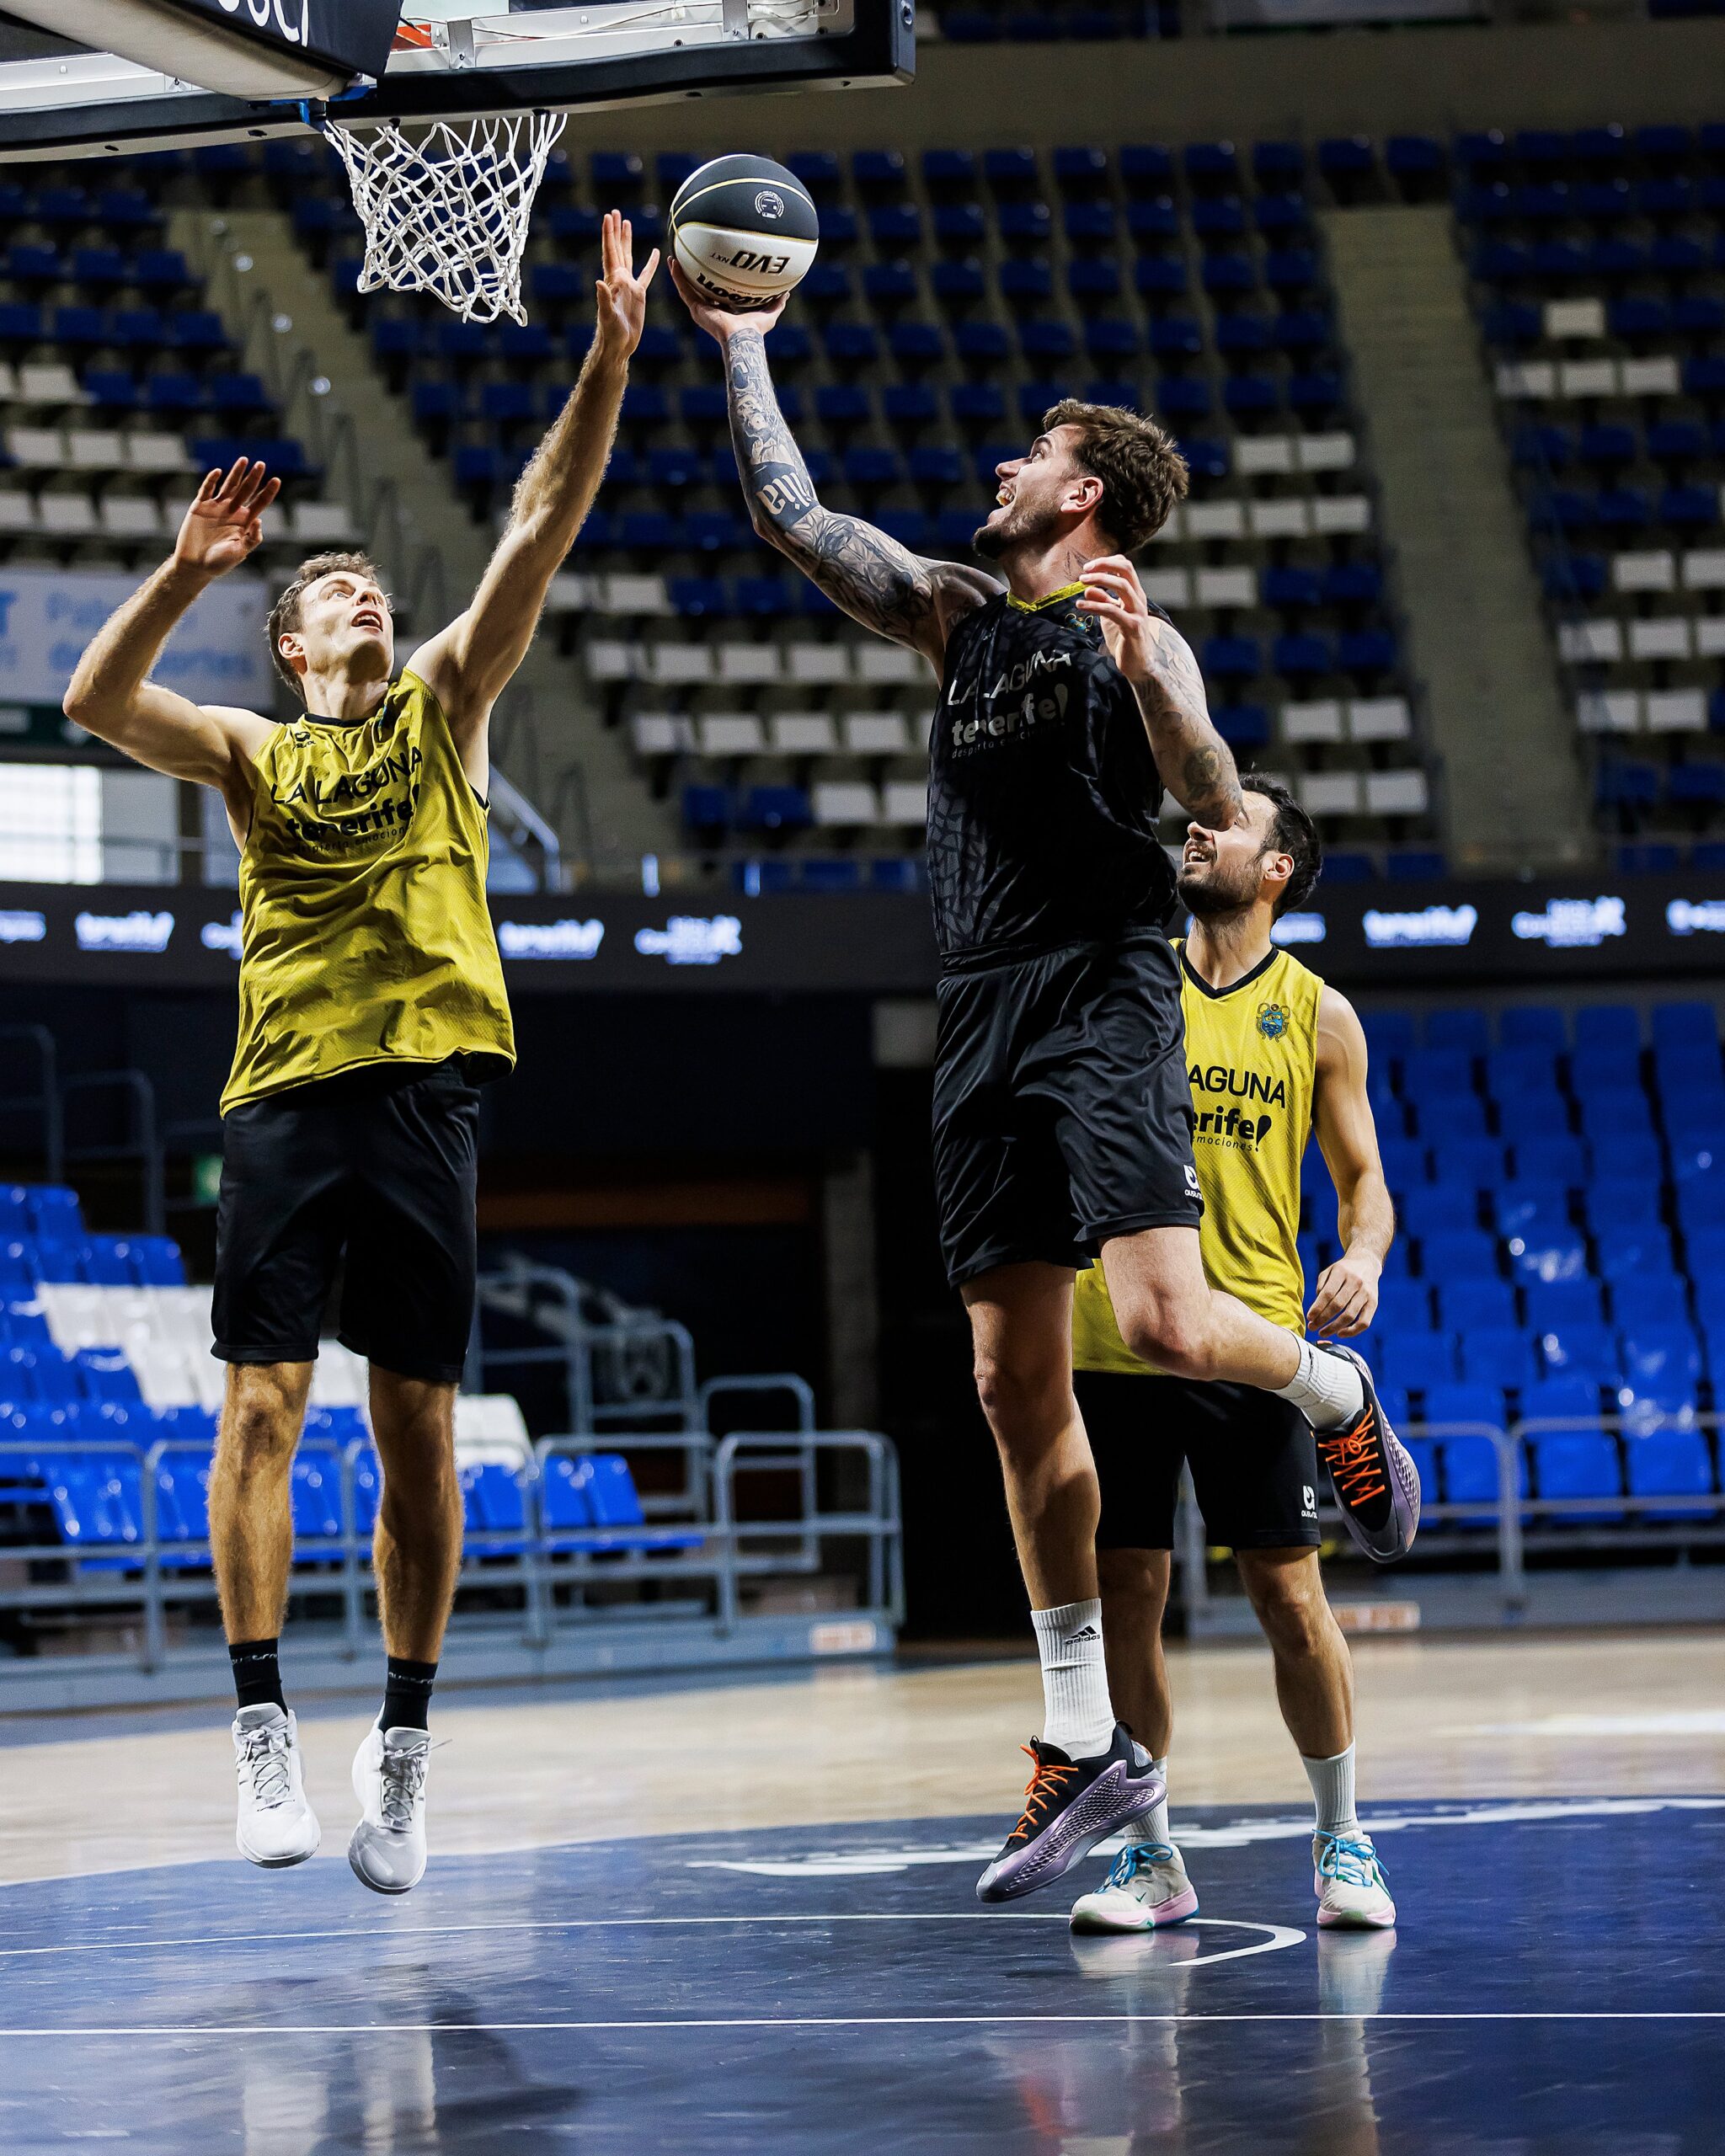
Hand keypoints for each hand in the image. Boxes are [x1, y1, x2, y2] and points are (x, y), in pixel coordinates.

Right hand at [173, 458, 278, 578]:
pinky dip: (211, 481)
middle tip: (261, 464)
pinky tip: (218, 472)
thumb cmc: (219, 563)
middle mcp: (232, 511)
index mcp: (244, 522)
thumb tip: (259, 521)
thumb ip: (251, 539)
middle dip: (254, 477)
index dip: (268, 491)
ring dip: (236, 473)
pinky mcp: (200, 507)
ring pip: (228, 486)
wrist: (195, 565)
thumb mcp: (239, 552)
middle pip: (246, 490)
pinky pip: (206, 490)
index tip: (277, 480)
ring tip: (244, 460)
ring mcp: (216, 507)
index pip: (260, 503)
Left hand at [593, 208, 659, 361]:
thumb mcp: (607, 316)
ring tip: (626, 223)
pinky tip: (655, 253)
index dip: (609, 234)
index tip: (608, 217)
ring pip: (628, 257)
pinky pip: (646, 274)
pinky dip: (651, 263)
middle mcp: (620, 279)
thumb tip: (598, 283)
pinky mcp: (639, 295)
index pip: (610, 252)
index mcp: (613, 281)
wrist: (619, 345)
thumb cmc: (611, 333)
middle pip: (618, 249)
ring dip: (627, 240)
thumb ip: (603, 299)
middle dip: (616, 231)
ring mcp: (629, 286)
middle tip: (615, 212)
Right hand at [670, 258, 785, 343]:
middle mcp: (710, 311)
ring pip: (687, 288)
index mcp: (723, 311)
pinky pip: (684, 290)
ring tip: (674, 258)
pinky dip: (678, 277)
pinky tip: (673, 264)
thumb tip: (786, 292)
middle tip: (686, 260)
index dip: (710, 282)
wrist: (743, 338)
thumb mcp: (769, 314)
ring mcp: (701, 310)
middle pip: (697, 289)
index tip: (708, 269)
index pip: (714, 294)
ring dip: (679, 274)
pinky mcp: (696, 310)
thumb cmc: (755, 332)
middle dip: (691, 276)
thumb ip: (777, 303)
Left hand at [1075, 554, 1164, 683]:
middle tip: (1084, 571)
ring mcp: (1137, 612)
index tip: (1088, 567)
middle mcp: (1138, 599)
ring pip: (1122, 586)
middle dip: (1103, 565)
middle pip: (1125, 570)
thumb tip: (1088, 589)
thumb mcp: (1111, 616)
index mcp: (1134, 594)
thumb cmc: (1124, 639)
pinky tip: (1080, 605)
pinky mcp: (1132, 627)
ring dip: (1100, 580)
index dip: (1107, 562)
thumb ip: (1103, 601)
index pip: (1125, 566)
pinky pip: (1112, 610)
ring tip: (1081, 583)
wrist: (1138, 664)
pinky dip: (1094, 605)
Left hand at [1306, 1250, 1381, 1339]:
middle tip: (1312, 1327)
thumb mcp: (1329, 1271)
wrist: (1366, 1263)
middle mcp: (1356, 1282)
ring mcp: (1366, 1293)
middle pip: (1337, 1306)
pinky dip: (1352, 1331)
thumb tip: (1316, 1308)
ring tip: (1323, 1332)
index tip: (1309, 1317)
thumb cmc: (1343, 1271)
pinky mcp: (1374, 1303)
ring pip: (1349, 1316)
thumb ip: (1321, 1286)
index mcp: (1342, 1272)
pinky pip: (1364, 1322)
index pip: (1328, 1293)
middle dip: (1323, 1319)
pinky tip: (1340, 1334)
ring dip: (1334, 1327)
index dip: (1317, 1307)